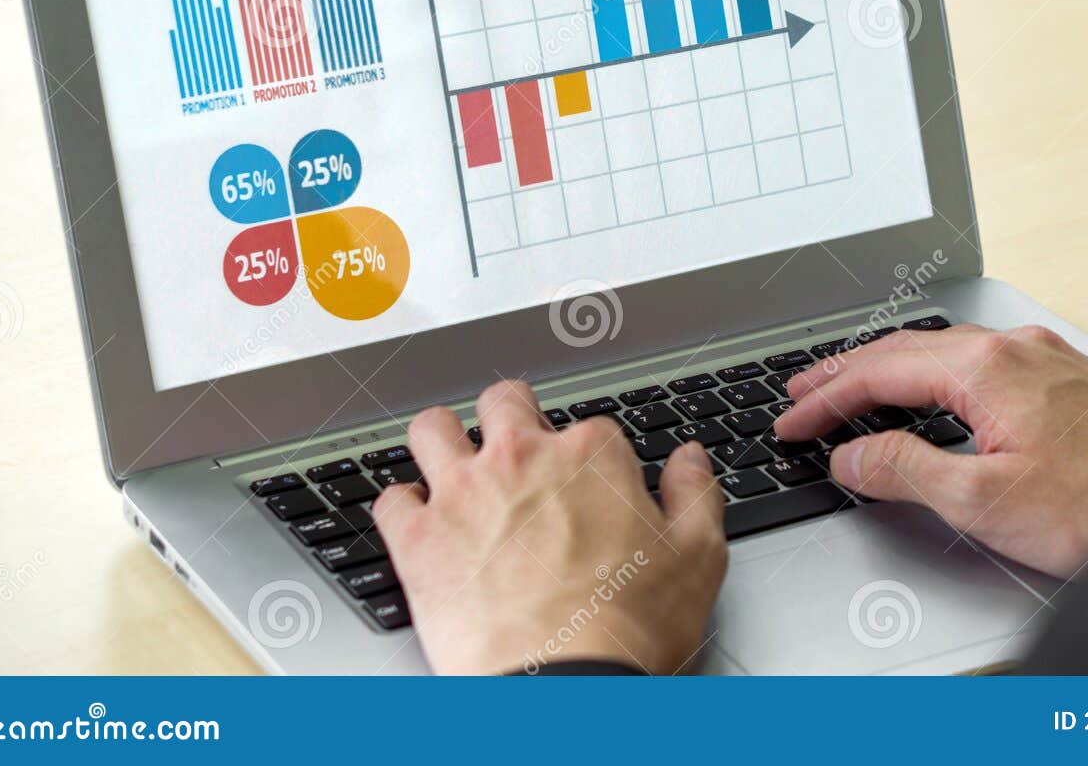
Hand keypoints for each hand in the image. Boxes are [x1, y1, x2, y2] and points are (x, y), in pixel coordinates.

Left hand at [371, 381, 727, 673]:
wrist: (561, 687)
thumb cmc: (627, 627)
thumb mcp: (696, 557)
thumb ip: (695, 494)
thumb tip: (690, 459)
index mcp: (590, 456)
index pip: (588, 426)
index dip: (588, 456)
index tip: (588, 484)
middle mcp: (521, 457)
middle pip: (502, 401)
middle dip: (509, 417)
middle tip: (515, 451)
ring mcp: (462, 493)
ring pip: (432, 428)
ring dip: (441, 441)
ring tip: (451, 465)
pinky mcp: (417, 538)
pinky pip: (390, 498)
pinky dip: (401, 508)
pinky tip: (416, 524)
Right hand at [772, 324, 1087, 578]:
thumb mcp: (985, 500)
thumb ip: (906, 471)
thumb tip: (852, 455)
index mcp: (984, 370)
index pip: (877, 374)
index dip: (823, 400)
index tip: (788, 422)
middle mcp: (1012, 350)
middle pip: (904, 349)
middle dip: (844, 373)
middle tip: (799, 394)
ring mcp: (1042, 359)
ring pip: (943, 351)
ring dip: (888, 369)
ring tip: (851, 389)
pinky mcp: (1066, 378)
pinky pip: (978, 361)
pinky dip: (933, 374)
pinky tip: (934, 391)